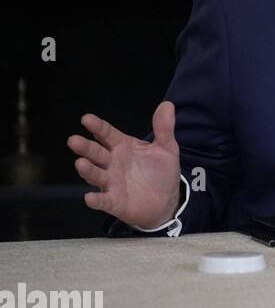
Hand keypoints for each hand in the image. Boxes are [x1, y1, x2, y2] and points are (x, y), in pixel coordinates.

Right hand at [67, 101, 181, 228]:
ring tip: (81, 163)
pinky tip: (90, 198)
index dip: (97, 127)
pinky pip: (103, 201)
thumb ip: (164, 128)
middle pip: (96, 153)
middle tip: (74, 140)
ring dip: (88, 170)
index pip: (107, 134)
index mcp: (122, 147)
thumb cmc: (160, 172)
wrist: (166, 200)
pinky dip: (96, 200)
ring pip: (96, 175)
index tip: (86, 119)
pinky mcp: (114, 202)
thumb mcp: (166, 148)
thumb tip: (168, 105)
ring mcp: (111, 182)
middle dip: (85, 147)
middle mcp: (113, 163)